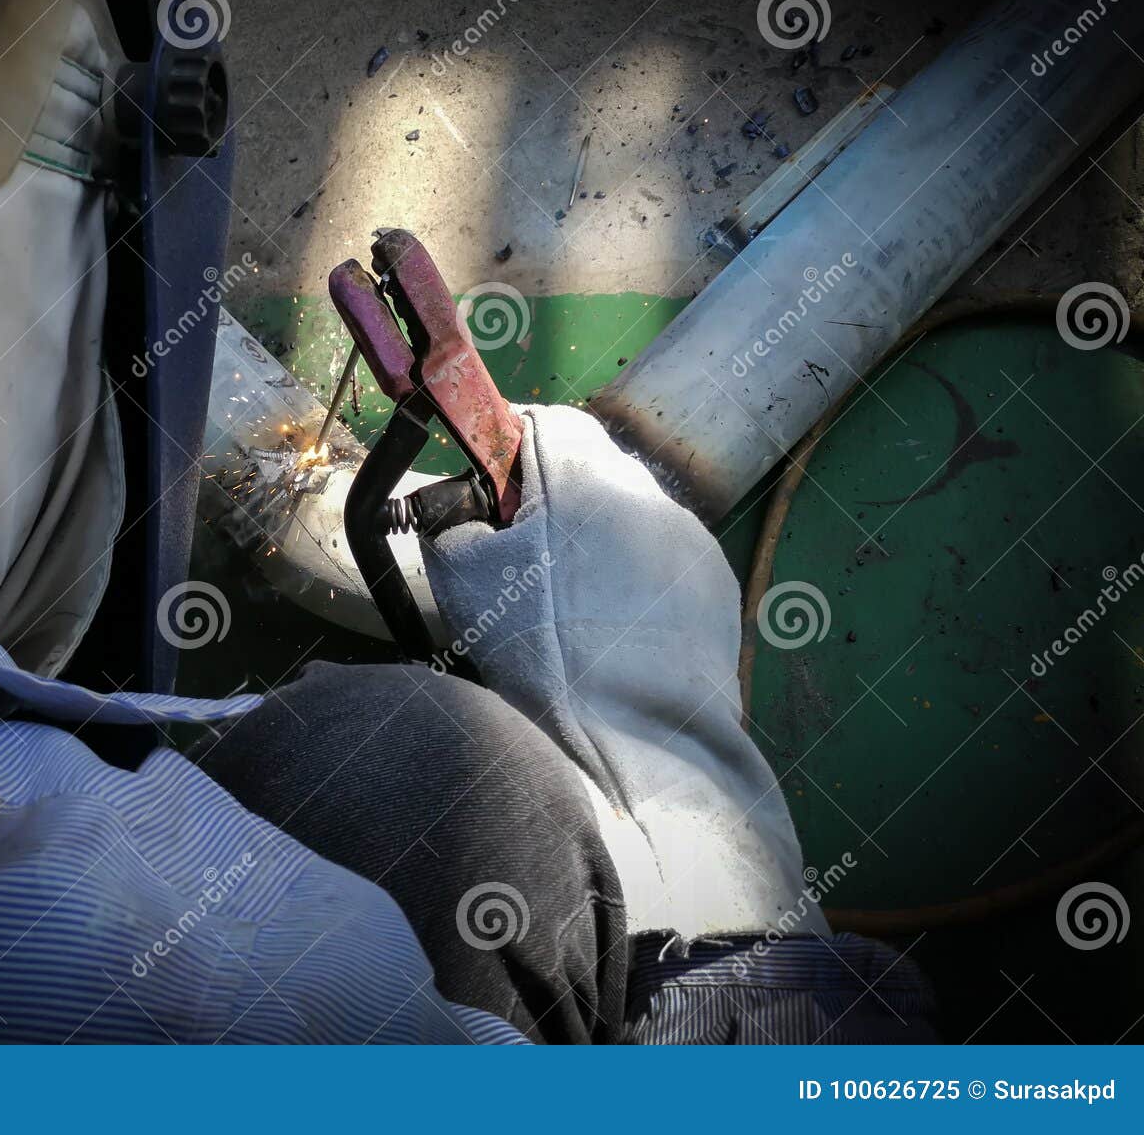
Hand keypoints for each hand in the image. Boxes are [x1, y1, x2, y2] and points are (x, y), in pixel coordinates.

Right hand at [420, 405, 820, 939]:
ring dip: (590, 544)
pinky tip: (608, 641)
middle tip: (511, 559)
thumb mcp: (463, 581)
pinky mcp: (718, 594)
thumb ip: (451, 524)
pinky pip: (661, 569)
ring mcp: (692, 544)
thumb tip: (456, 511)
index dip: (500, 447)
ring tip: (562, 612)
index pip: (539, 420)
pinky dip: (631, 588)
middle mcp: (650, 494)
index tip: (480, 489)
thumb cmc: (540, 654)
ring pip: (626, 520)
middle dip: (545, 501)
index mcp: (586, 476)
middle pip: (585, 470)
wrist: (637, 750)